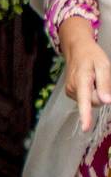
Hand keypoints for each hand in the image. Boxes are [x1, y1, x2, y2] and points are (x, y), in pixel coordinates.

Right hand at [59, 16, 110, 131]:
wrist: (76, 49)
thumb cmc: (91, 56)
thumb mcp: (103, 65)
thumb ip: (105, 83)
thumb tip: (106, 101)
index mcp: (81, 80)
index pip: (84, 100)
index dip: (85, 115)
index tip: (85, 127)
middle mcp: (73, 89)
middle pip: (93, 102)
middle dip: (101, 94)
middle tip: (100, 78)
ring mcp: (70, 92)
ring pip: (90, 101)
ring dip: (96, 92)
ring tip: (94, 78)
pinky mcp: (71, 93)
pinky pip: (86, 99)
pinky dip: (91, 92)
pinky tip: (89, 82)